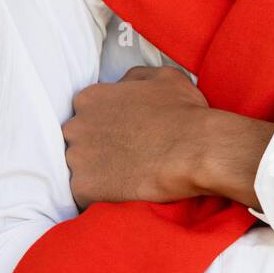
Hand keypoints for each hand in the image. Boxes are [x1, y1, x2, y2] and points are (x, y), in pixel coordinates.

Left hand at [62, 65, 210, 210]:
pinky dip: (100, 195)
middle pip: (78, 139)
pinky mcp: (84, 187)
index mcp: (90, 98)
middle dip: (97, 147)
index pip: (85, 112)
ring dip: (97, 172)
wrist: (196, 150)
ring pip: (79, 167)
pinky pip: (84, 194)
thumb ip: (133, 77)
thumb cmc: (184, 112)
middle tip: (126, 156)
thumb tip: (122, 85)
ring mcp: (77, 158)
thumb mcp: (163, 77)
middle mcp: (76, 125)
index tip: (122, 134)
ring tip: (126, 175)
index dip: (105, 125)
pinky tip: (123, 191)